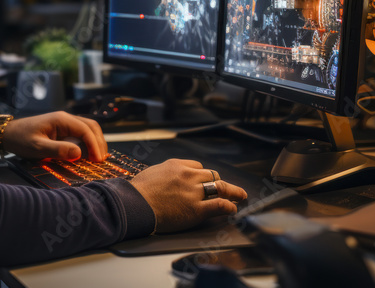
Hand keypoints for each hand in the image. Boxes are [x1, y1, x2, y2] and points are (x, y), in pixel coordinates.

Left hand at [1, 111, 107, 161]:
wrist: (8, 134)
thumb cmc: (20, 139)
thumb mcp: (37, 147)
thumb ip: (57, 150)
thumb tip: (78, 154)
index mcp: (61, 119)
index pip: (85, 130)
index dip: (94, 145)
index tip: (98, 159)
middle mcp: (65, 118)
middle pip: (91, 126)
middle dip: (99, 142)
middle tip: (101, 159)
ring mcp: (64, 122)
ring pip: (87, 128)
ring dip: (95, 141)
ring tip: (98, 157)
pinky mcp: (62, 129)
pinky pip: (80, 133)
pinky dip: (88, 142)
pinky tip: (89, 153)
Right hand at [130, 159, 247, 233]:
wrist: (134, 205)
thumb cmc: (137, 192)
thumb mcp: (152, 173)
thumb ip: (164, 173)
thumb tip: (167, 177)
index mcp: (176, 165)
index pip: (197, 166)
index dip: (203, 175)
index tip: (206, 180)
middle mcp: (188, 176)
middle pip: (211, 175)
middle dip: (219, 182)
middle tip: (227, 187)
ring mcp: (193, 192)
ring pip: (219, 187)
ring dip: (232, 191)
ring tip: (240, 195)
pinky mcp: (196, 209)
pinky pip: (219, 205)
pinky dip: (229, 206)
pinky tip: (233, 208)